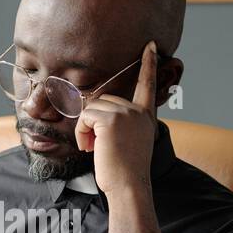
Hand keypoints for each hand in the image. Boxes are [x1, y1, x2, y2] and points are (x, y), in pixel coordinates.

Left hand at [75, 41, 157, 196]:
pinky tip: (90, 148)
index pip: (147, 85)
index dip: (148, 64)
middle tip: (96, 145)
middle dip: (93, 121)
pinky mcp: (110, 120)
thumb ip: (119, 123)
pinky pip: (85, 117)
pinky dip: (82, 132)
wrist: (128, 186)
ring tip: (94, 148)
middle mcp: (137, 112)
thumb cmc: (125, 171)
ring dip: (86, 128)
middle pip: (104, 100)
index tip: (150, 46)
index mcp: (145, 116)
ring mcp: (125, 114)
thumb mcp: (128, 142)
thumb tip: (93, 109)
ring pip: (92, 109)